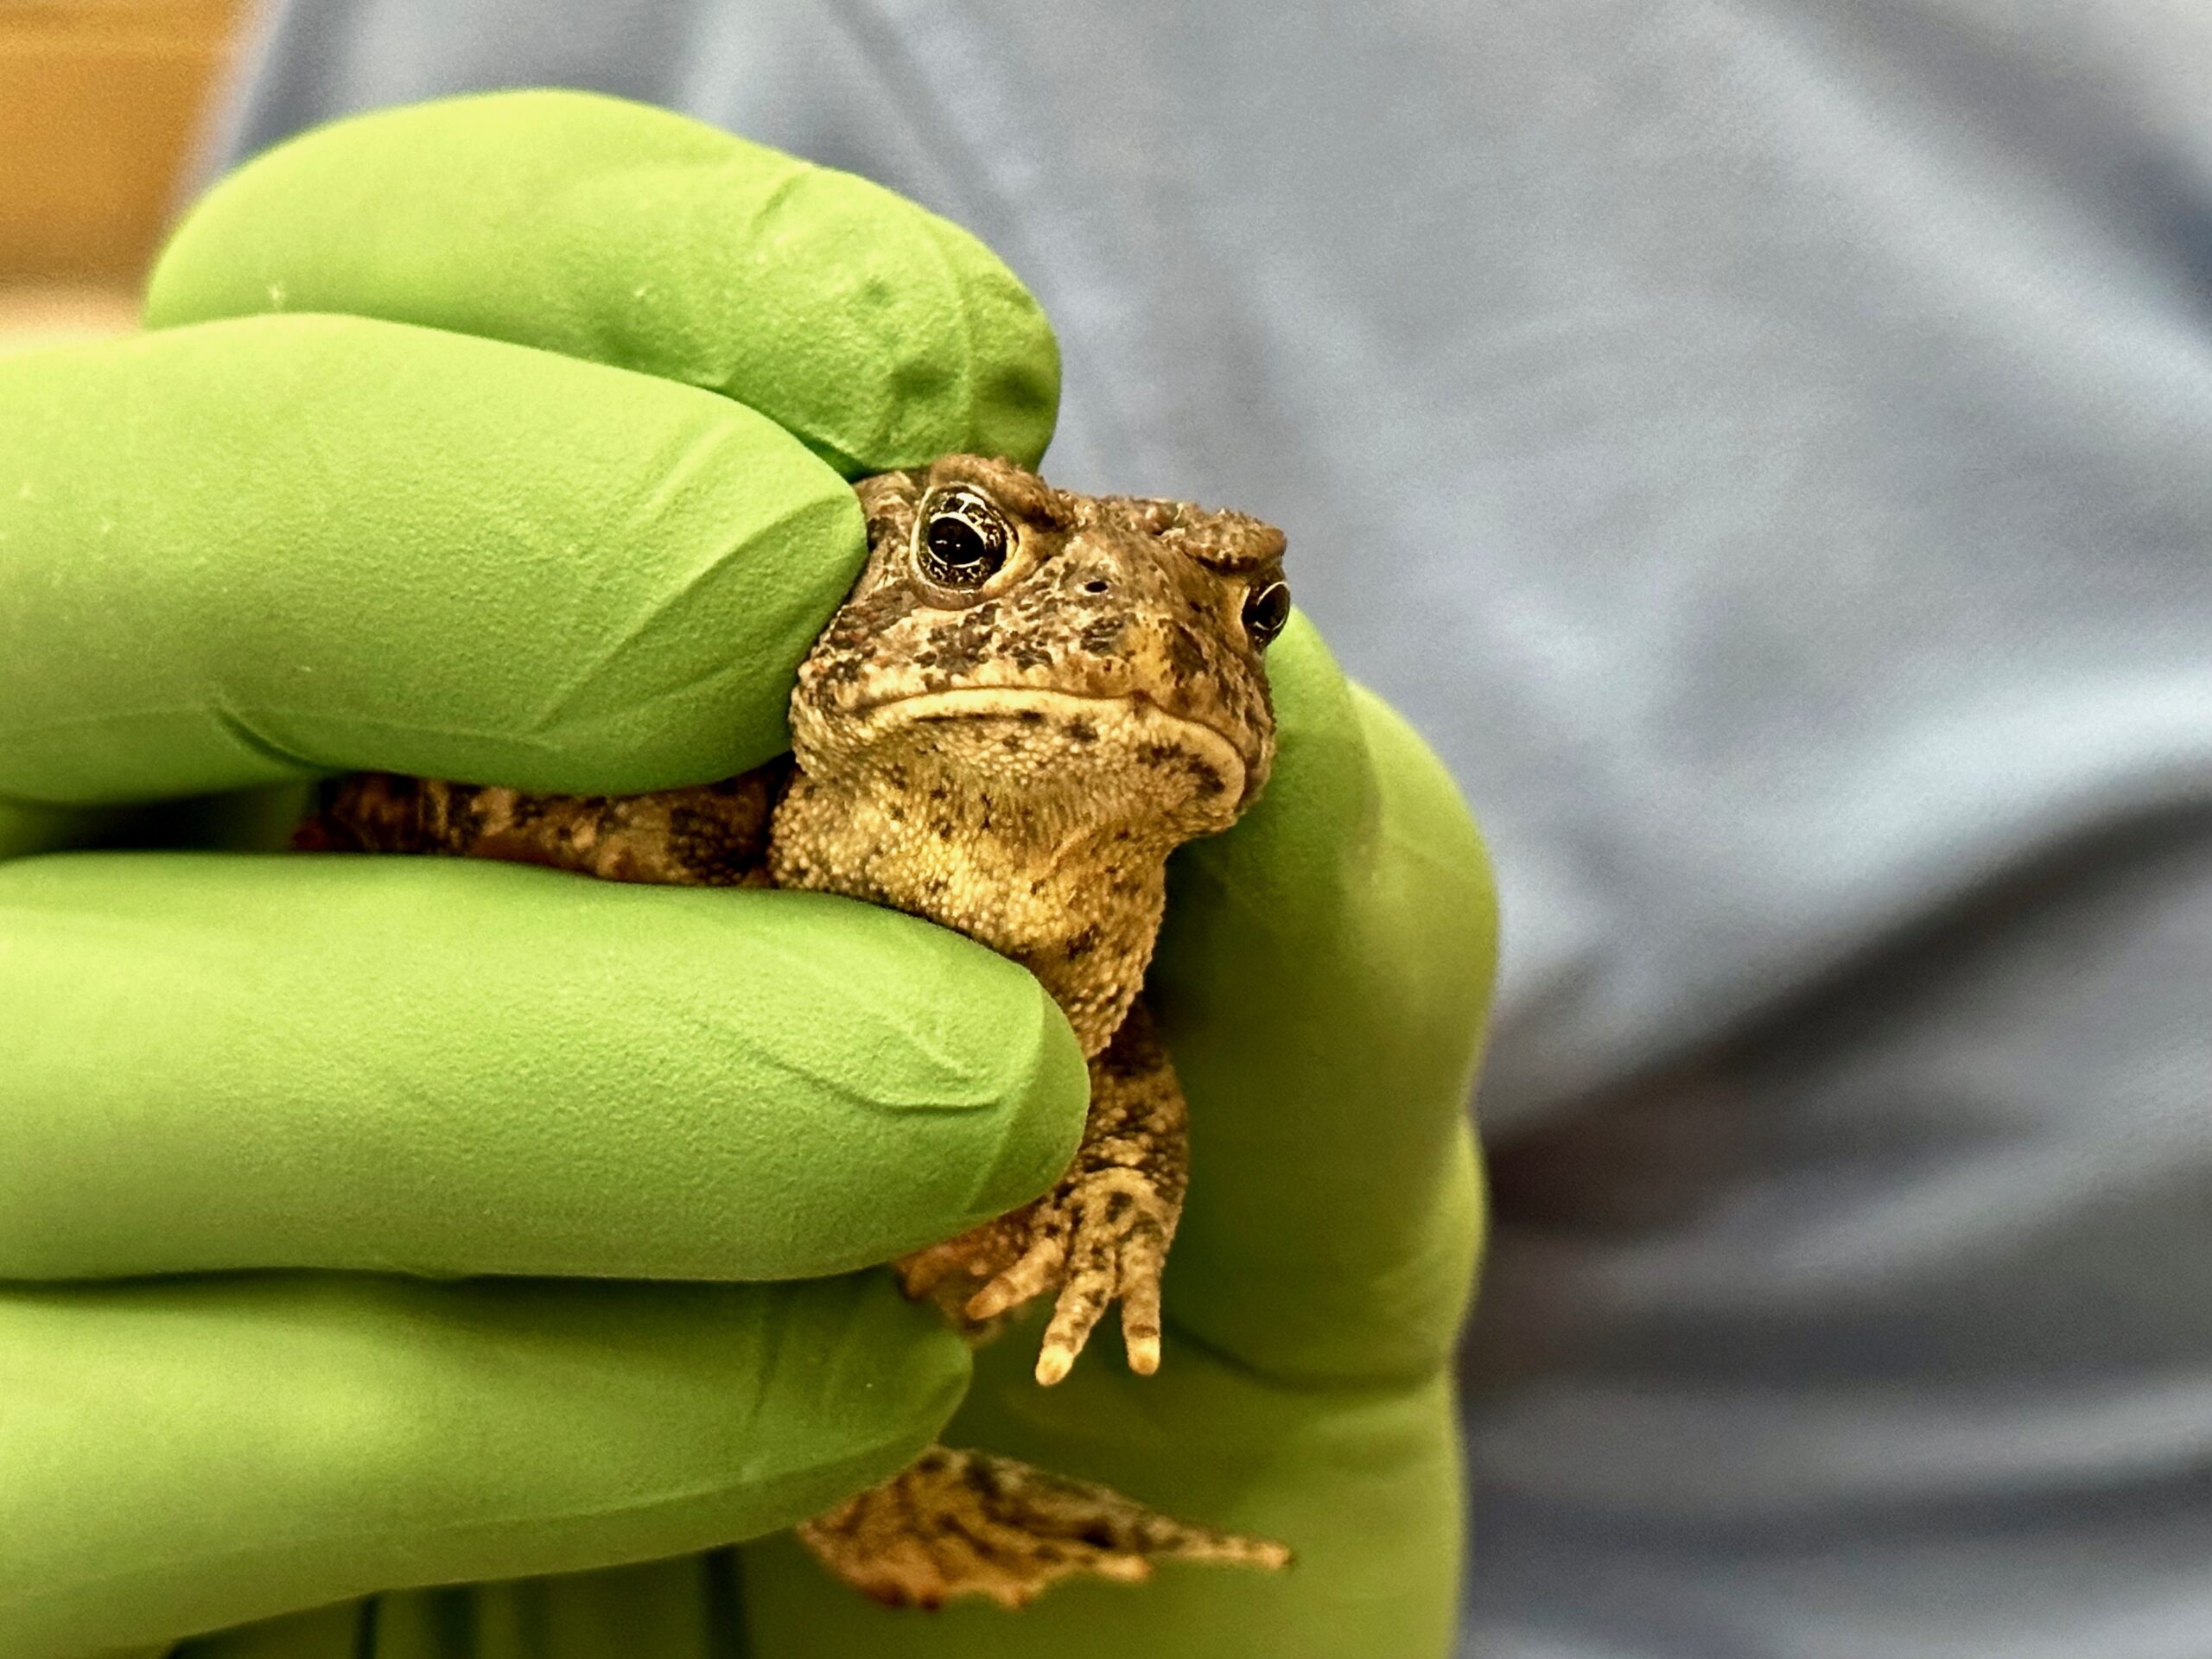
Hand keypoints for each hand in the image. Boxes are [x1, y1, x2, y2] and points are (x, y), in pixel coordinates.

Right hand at [0, 91, 1493, 1658]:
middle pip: (40, 558)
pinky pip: (61, 1454)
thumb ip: (1313, 924)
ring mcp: (62, 1211)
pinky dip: (460, 1410)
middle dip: (419, 530)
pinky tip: (818, 1409)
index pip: (357, 322)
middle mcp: (186, 909)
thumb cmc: (1125, 1453)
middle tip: (783, 652)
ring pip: (21, 1014)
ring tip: (956, 1121)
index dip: (594, 276)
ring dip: (532, 1039)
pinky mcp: (49, 1499)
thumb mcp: (1281, 1173)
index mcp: (454, 727)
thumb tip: (1262, 676)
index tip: (937, 391)